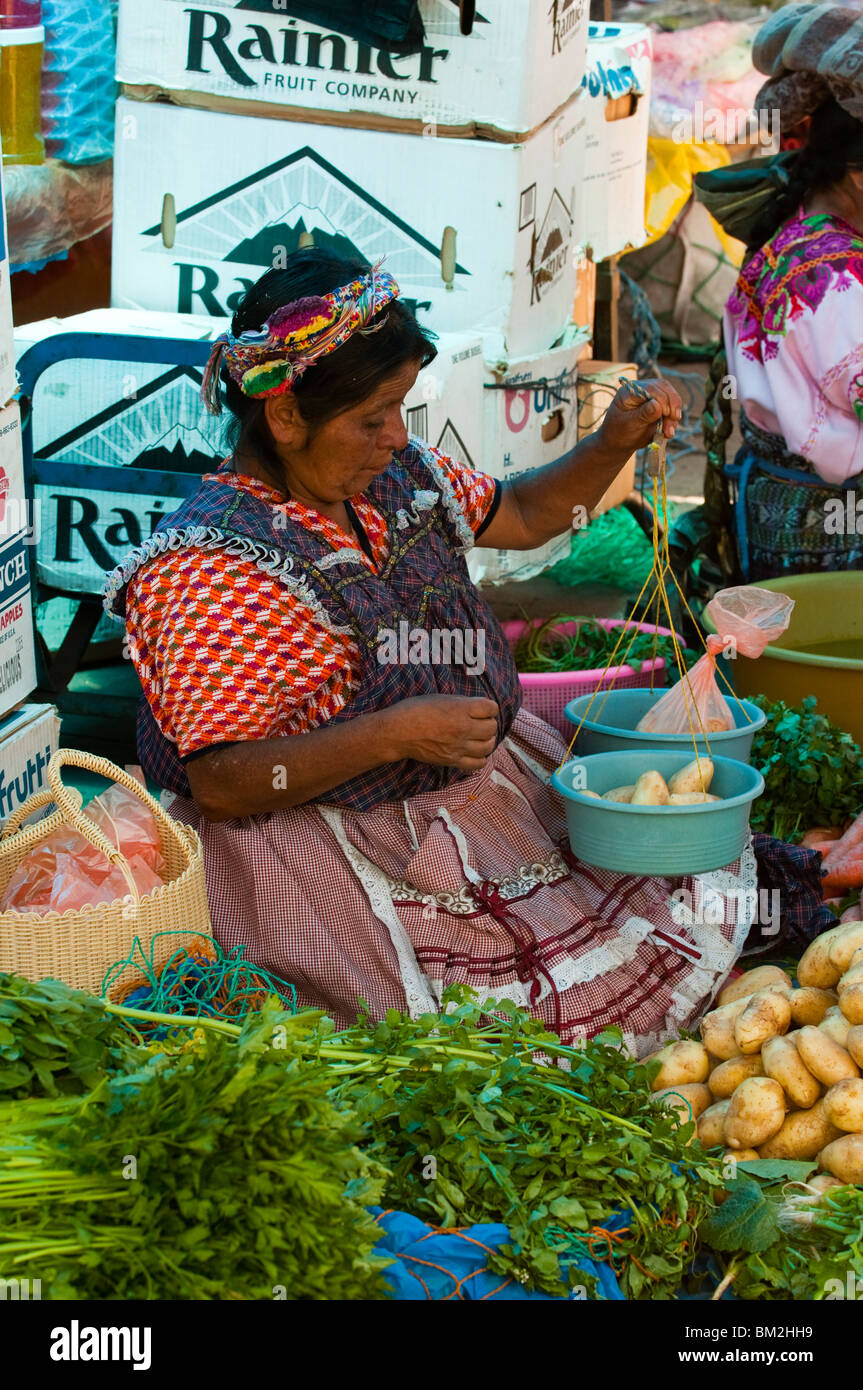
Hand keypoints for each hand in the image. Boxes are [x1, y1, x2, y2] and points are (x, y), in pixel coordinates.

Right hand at [381, 695, 499, 771]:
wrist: (397, 733)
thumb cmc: (415, 711)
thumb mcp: (441, 698)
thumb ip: (463, 703)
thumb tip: (480, 708)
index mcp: (460, 710)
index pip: (491, 708)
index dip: (489, 707)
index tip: (483, 708)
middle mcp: (462, 729)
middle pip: (492, 727)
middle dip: (488, 722)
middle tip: (480, 722)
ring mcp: (458, 747)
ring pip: (488, 746)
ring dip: (487, 740)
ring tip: (479, 736)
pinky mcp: (452, 761)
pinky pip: (478, 763)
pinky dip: (481, 757)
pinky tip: (474, 750)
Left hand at [597, 378, 682, 457]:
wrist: (619, 443)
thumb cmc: (619, 433)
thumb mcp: (628, 425)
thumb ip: (642, 415)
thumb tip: (657, 405)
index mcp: (629, 391)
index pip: (650, 388)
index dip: (662, 399)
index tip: (666, 414)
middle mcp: (642, 390)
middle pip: (664, 388)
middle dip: (672, 405)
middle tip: (674, 420)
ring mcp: (652, 397)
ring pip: (671, 397)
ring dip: (674, 414)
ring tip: (668, 432)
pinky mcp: (660, 406)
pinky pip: (672, 409)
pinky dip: (673, 420)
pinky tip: (667, 433)